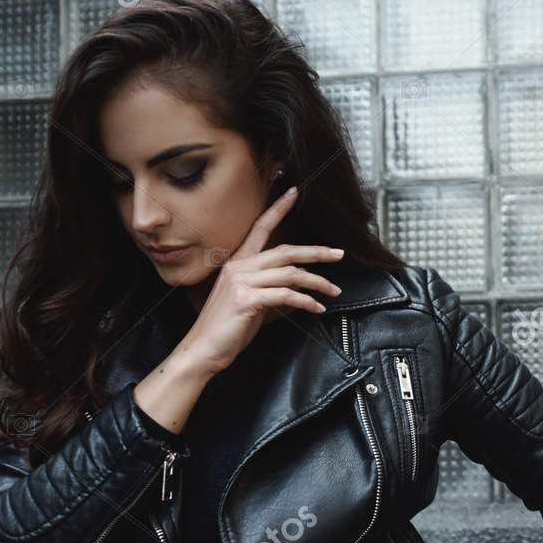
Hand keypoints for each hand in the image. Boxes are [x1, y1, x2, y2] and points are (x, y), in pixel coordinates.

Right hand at [179, 186, 344, 376]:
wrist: (204, 349)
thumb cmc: (226, 328)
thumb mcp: (250, 301)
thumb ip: (268, 288)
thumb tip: (296, 287)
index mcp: (238, 263)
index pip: (260, 228)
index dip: (277, 209)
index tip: (293, 192)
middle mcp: (239, 267)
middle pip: (286, 251)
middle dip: (317, 252)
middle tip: (338, 254)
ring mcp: (242, 282)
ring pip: (291, 273)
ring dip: (318, 282)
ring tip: (333, 291)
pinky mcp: (247, 299)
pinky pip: (286, 295)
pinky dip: (306, 302)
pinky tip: (317, 308)